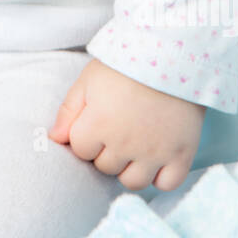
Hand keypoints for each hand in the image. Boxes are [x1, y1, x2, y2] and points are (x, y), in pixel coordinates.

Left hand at [48, 57, 205, 191]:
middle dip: (106, 151)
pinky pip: (167, 184)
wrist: (174, 53)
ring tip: (135, 146)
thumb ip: (69, 111)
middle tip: (119, 128)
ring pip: (132, 181)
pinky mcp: (182, 154)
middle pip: (105, 167)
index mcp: (99, 124)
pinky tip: (158, 158)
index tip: (97, 119)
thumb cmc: (126, 64)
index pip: (80, 150)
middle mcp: (125, 144)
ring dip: (129, 168)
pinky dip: (160, 177)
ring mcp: (155, 152)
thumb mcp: (89, 79)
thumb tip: (55, 138)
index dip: (86, 136)